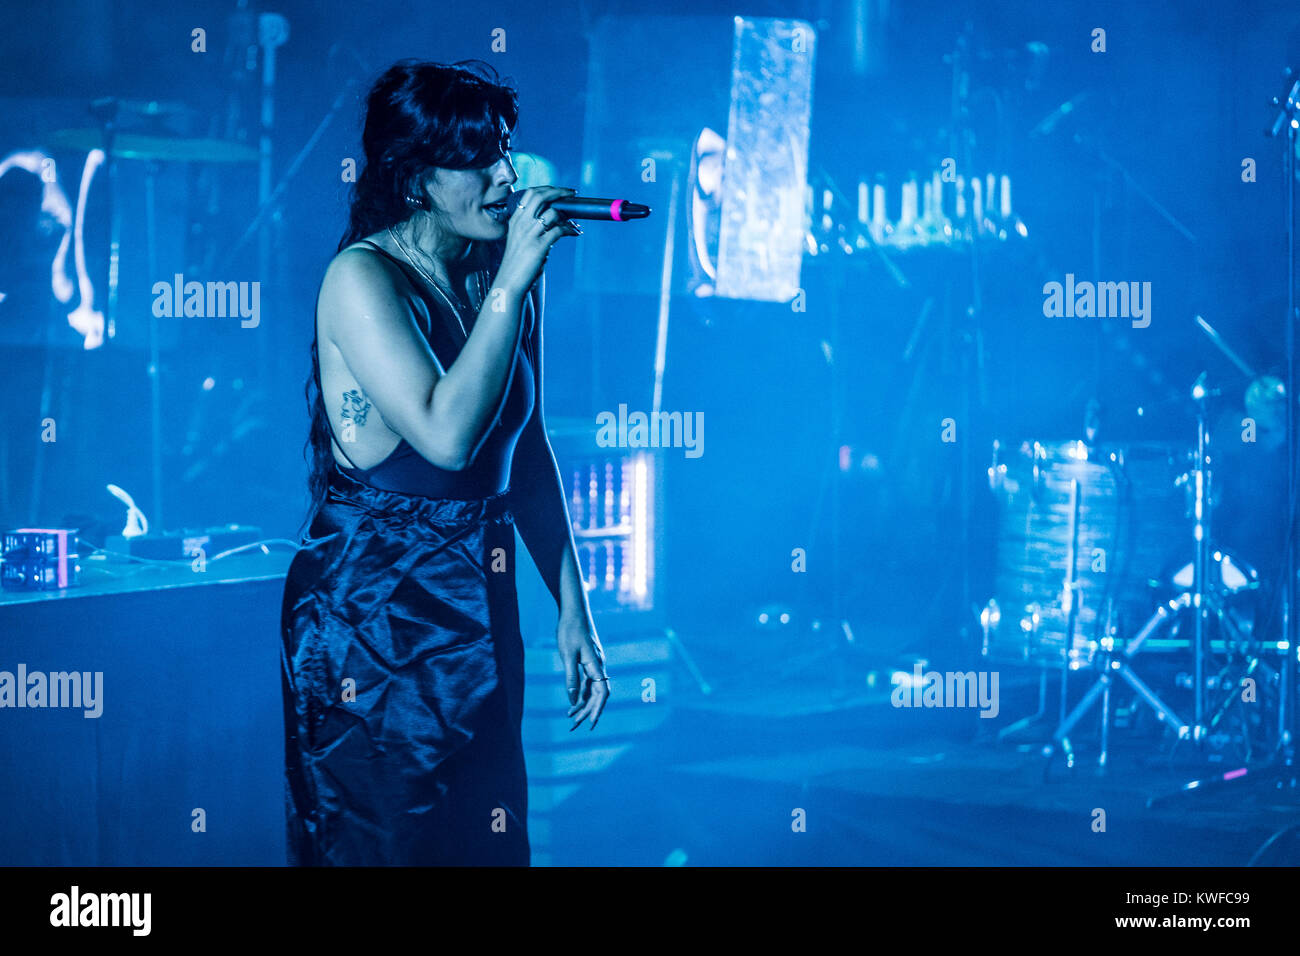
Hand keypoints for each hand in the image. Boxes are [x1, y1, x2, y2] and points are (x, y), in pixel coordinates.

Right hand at [495, 186, 581, 294]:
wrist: (509, 283)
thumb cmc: (517, 264)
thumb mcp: (520, 240)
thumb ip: (532, 229)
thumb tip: (555, 224)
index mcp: (515, 219)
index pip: (530, 193)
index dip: (548, 189)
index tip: (561, 192)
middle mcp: (521, 223)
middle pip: (540, 196)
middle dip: (560, 192)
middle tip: (572, 195)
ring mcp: (529, 234)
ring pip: (553, 212)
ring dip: (568, 215)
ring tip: (575, 221)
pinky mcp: (538, 246)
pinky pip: (559, 230)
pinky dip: (570, 229)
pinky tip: (575, 232)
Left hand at [558, 616, 609, 730]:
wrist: (574, 610)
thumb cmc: (570, 630)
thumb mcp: (567, 654)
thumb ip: (571, 677)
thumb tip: (572, 700)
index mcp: (596, 665)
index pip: (602, 693)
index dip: (598, 709)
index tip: (591, 723)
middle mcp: (598, 666)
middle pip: (597, 694)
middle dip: (587, 711)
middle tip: (574, 726)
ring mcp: (594, 663)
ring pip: (591, 689)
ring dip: (582, 704)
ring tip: (570, 718)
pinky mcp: (587, 661)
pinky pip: (586, 681)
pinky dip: (580, 693)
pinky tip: (572, 702)